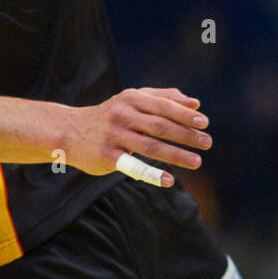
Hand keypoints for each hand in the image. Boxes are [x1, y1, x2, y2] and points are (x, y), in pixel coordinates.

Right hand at [62, 87, 211, 178]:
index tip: (205, 123)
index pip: (163, 106)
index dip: (185, 115)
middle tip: (207, 143)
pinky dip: (152, 174)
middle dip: (186, 135)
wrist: (69, 131)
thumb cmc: (109, 114)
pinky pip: (134, 166)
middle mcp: (122, 115)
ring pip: (150, 147)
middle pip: (160, 126)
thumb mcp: (132, 99)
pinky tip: (169, 180)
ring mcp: (114, 136)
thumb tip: (195, 104)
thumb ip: (163, 98)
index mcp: (130, 98)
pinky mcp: (107, 157)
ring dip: (177, 155)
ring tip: (197, 161)